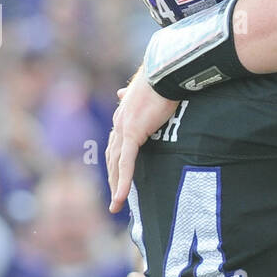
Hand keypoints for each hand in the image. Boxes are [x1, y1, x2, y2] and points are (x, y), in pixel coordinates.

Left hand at [106, 72, 176, 212]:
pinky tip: (121, 197)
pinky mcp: (133, 133)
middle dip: (113, 180)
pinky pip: (126, 163)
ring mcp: (124, 129)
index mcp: (123, 116)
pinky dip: (123, 181)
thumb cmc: (161, 78)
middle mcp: (119, 124)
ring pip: (116, 165)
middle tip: (116, 200)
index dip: (116, 164)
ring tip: (117, 205)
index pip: (116, 146)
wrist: (164, 71)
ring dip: (116, 187)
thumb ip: (131, 96)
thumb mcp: (144, 90)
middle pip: (112, 159)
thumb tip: (119, 91)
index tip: (118, 178)